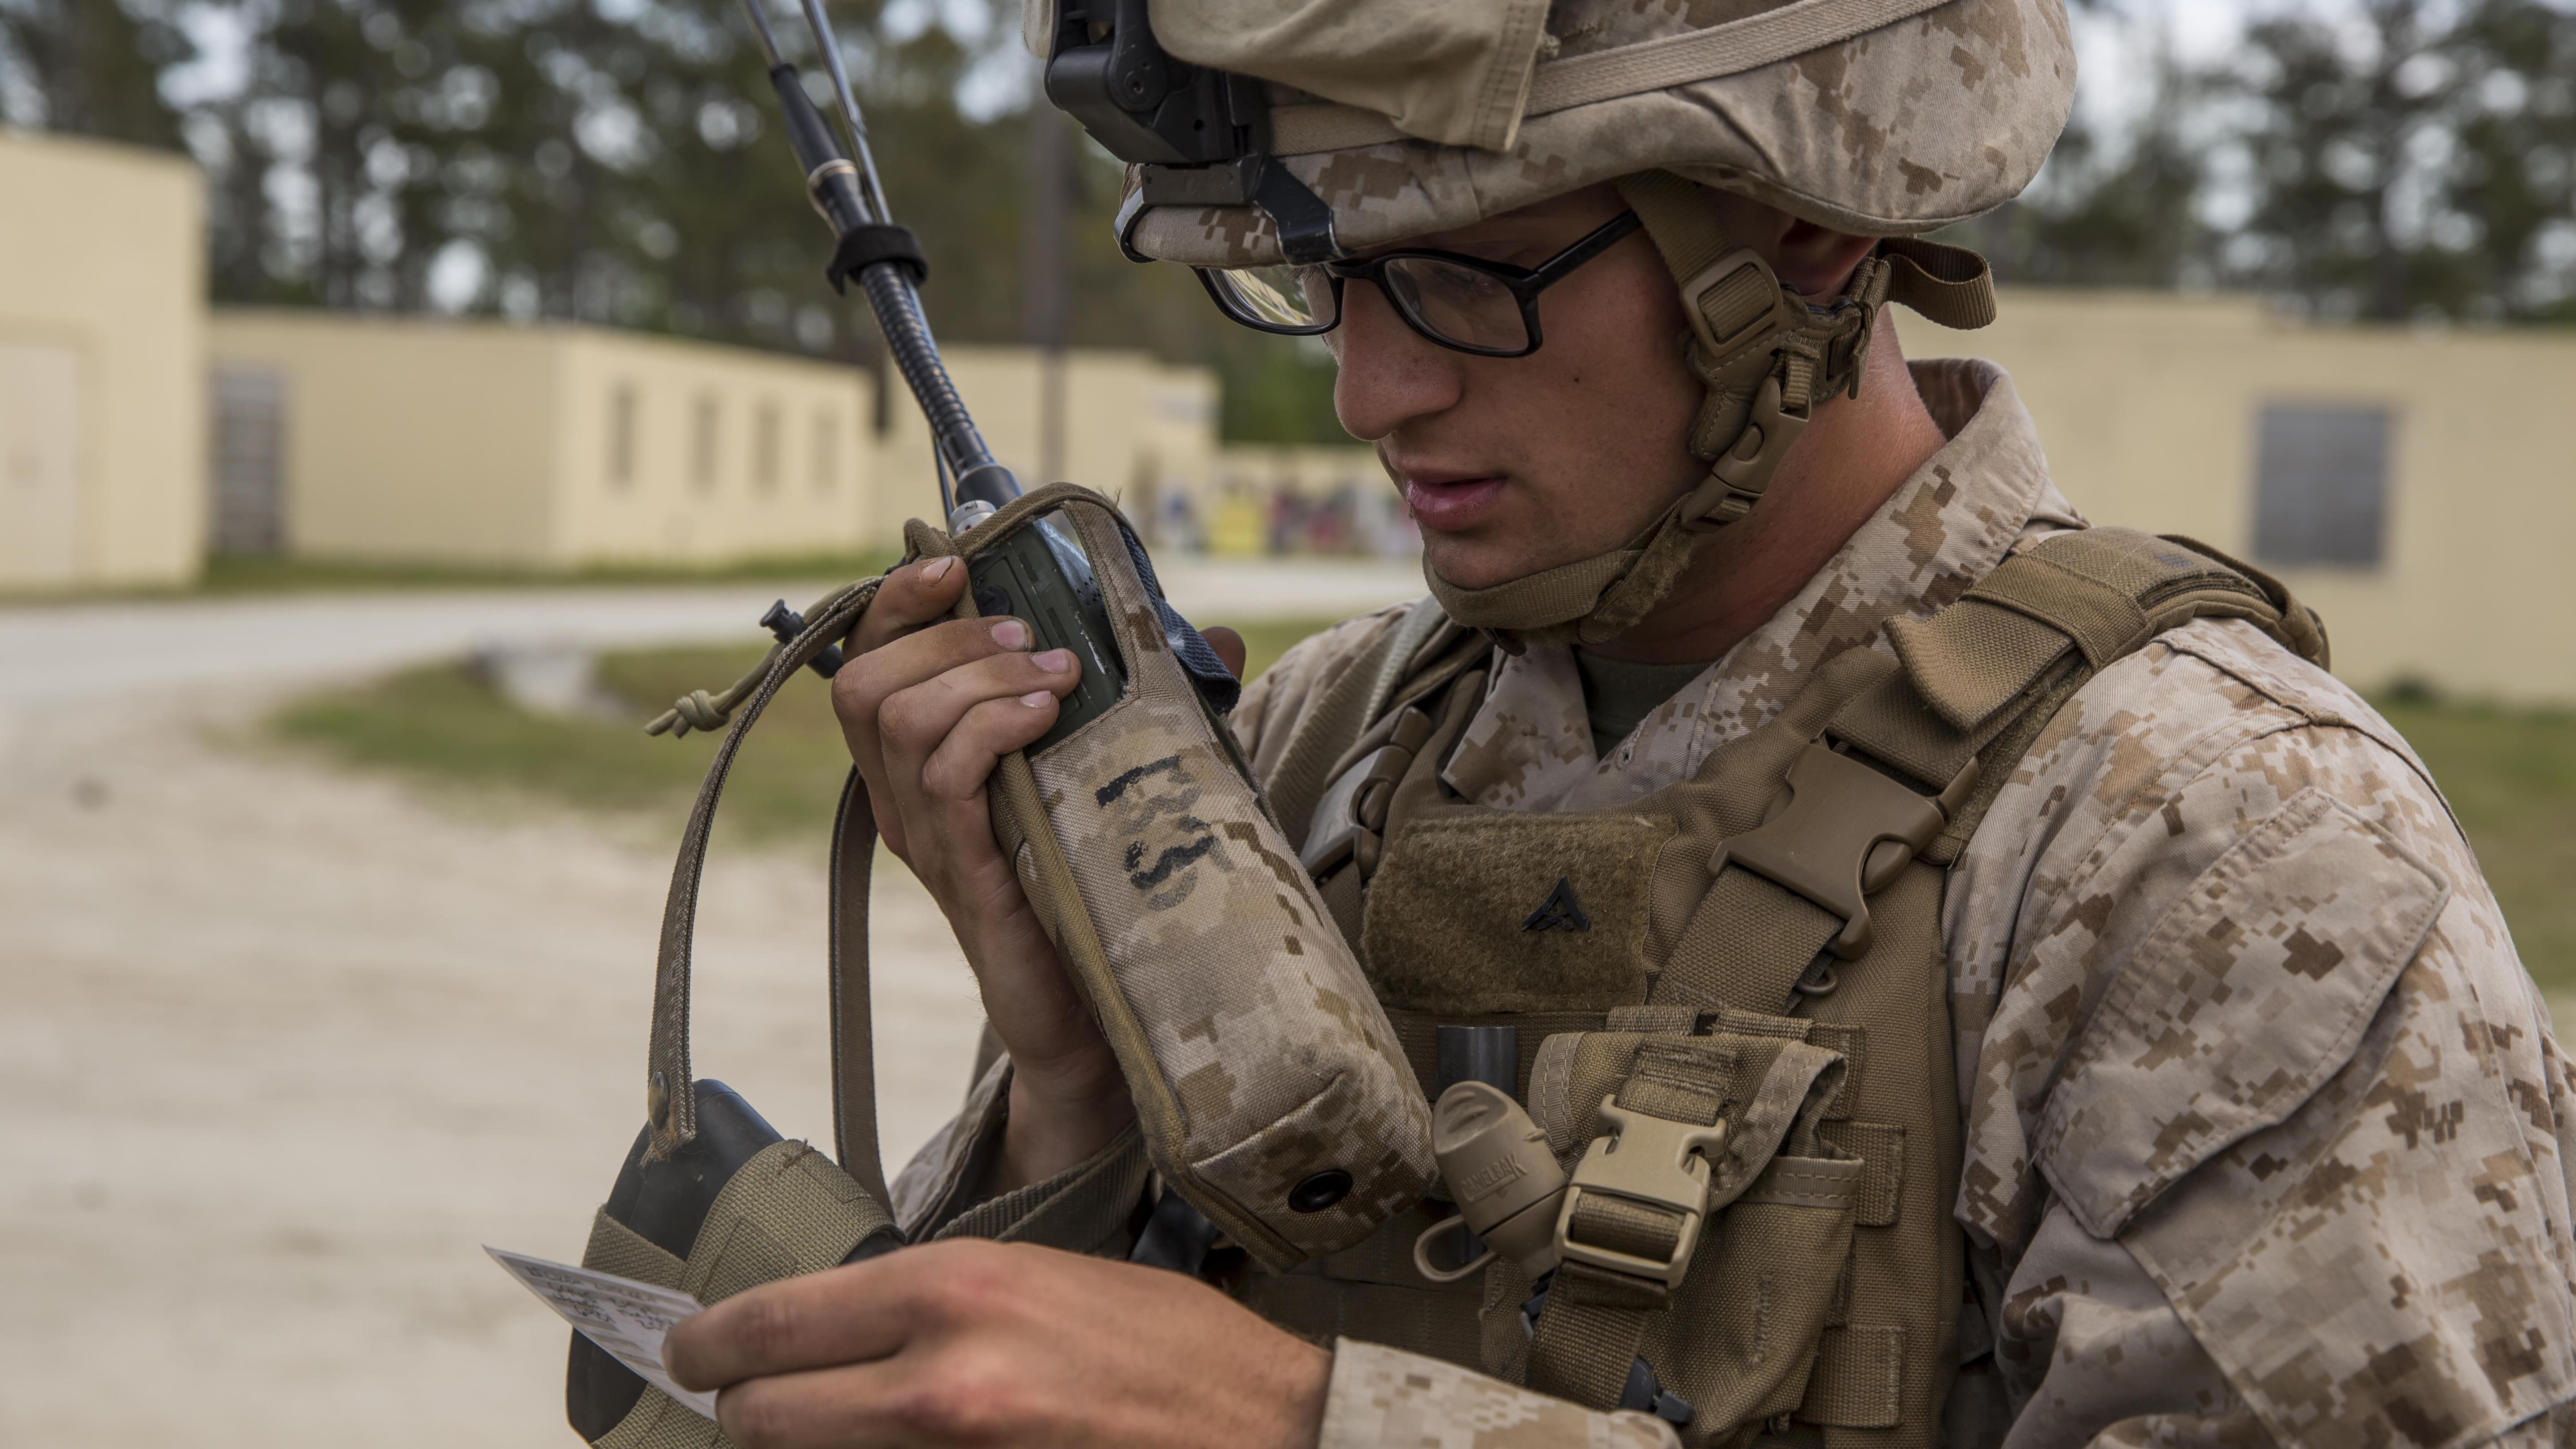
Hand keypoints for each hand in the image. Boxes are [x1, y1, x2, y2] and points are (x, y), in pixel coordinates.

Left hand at [664, 1239, 1330, 1448]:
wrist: (1261, 1424)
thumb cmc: (1166, 1347)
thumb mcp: (1038, 1282)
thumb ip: (932, 1308)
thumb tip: (836, 1335)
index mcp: (954, 1291)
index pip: (770, 1326)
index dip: (709, 1345)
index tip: (692, 1351)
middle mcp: (941, 1375)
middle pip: (763, 1416)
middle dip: (747, 1413)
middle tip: (747, 1404)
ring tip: (827, 1429)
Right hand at [831, 557, 1243, 1189]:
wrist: (1106, 1024)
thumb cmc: (1109, 892)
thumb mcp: (1121, 779)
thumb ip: (1156, 709)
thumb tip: (1223, 638)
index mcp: (924, 771)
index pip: (868, 663)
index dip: (896, 603)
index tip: (956, 564)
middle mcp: (908, 803)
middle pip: (865, 683)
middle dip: (948, 634)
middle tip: (1033, 639)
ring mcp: (932, 843)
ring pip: (901, 721)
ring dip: (980, 675)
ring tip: (1056, 676)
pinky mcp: (968, 877)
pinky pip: (948, 783)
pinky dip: (992, 728)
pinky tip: (1049, 715)